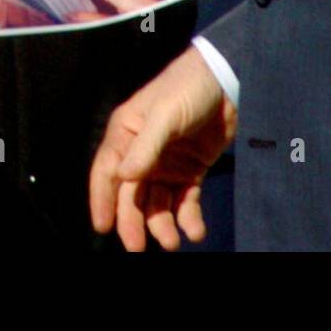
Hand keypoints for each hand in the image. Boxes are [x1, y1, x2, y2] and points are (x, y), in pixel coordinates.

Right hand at [89, 46, 236, 251]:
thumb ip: (146, 147)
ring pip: (157, 202)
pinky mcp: (190, 170)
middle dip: (134, 221)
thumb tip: (123, 178)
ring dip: (162, 224)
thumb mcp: (165, 114)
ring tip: (173, 242)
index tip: (103, 228)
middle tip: (139, 248)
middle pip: (131, 194)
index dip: (102, 200)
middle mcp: (142, 152)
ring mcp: (166, 164)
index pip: (107, 171)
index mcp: (127, 133)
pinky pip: (185, 200)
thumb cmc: (187, 89)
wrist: (228, 82)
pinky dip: (188, 218)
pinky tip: (195, 231)